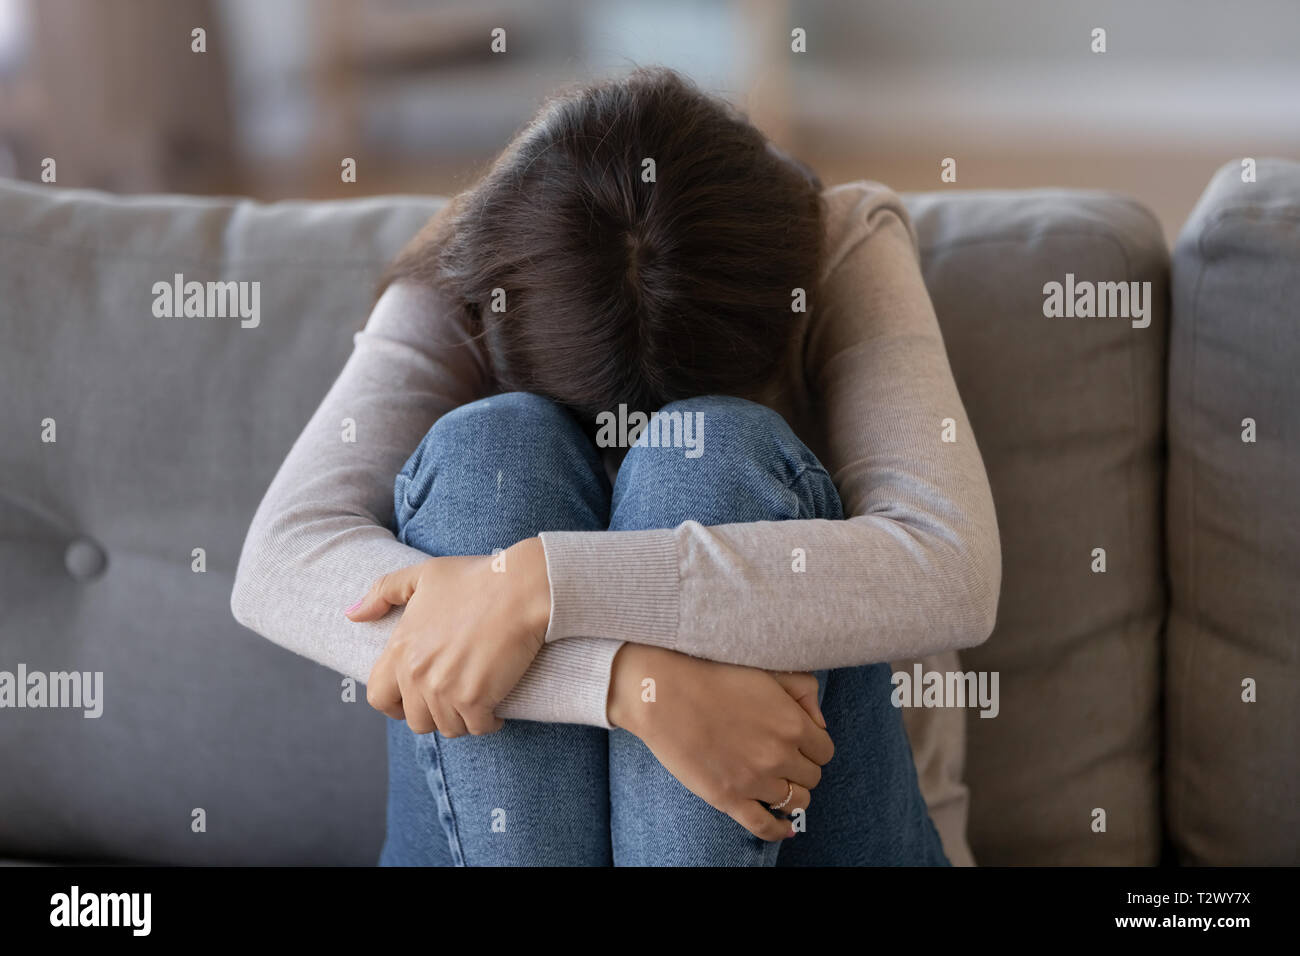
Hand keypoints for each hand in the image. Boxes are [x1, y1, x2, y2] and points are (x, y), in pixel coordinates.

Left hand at [348, 537, 551, 736]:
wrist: (520, 589)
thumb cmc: (476, 578)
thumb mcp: (424, 574)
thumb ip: (384, 592)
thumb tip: (352, 614)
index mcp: (401, 648)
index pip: (378, 697)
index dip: (395, 704)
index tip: (416, 700)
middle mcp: (416, 673)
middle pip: (415, 720)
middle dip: (435, 714)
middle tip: (456, 699)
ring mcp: (444, 689)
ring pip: (447, 728)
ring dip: (463, 719)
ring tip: (478, 701)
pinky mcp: (474, 699)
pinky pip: (477, 728)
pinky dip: (489, 722)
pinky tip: (497, 708)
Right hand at [608, 644, 834, 841]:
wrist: (664, 694)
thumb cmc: (714, 676)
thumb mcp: (768, 671)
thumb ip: (803, 690)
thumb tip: (819, 723)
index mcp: (793, 724)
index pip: (825, 751)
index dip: (813, 748)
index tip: (800, 745)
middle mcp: (780, 755)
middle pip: (812, 778)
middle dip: (801, 769)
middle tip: (783, 760)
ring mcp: (755, 780)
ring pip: (796, 802)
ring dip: (791, 793)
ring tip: (778, 784)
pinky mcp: (729, 798)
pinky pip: (765, 826)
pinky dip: (779, 830)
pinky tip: (784, 828)